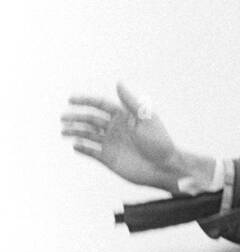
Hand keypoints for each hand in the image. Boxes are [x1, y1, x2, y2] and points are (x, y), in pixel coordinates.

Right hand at [61, 81, 186, 191]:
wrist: (163, 168)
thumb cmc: (159, 142)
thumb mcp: (146, 119)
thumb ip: (130, 102)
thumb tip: (118, 83)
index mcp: (123, 116)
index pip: (100, 105)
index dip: (85, 101)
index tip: (71, 100)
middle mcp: (115, 129)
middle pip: (90, 120)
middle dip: (76, 118)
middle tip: (63, 118)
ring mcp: (111, 144)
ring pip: (88, 135)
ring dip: (75, 132)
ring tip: (63, 132)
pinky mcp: (109, 159)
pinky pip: (92, 152)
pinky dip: (83, 148)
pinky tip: (75, 145)